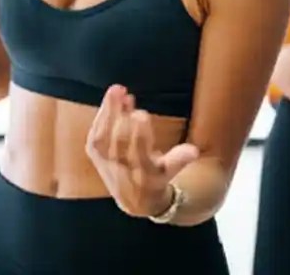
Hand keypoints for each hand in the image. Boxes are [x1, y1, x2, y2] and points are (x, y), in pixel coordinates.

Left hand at [86, 85, 200, 218]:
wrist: (135, 200)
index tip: (141, 114)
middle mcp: (122, 171)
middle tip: (126, 94)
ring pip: (103, 138)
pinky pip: (95, 136)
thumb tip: (194, 150)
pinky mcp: (96, 158)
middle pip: (118, 143)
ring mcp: (106, 165)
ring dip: (108, 113)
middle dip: (122, 119)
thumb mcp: (170, 171)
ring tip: (117, 89)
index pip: (139, 154)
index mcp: (143, 175)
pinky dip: (100, 118)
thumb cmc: (157, 177)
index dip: (139, 134)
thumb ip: (179, 159)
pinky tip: (109, 100)